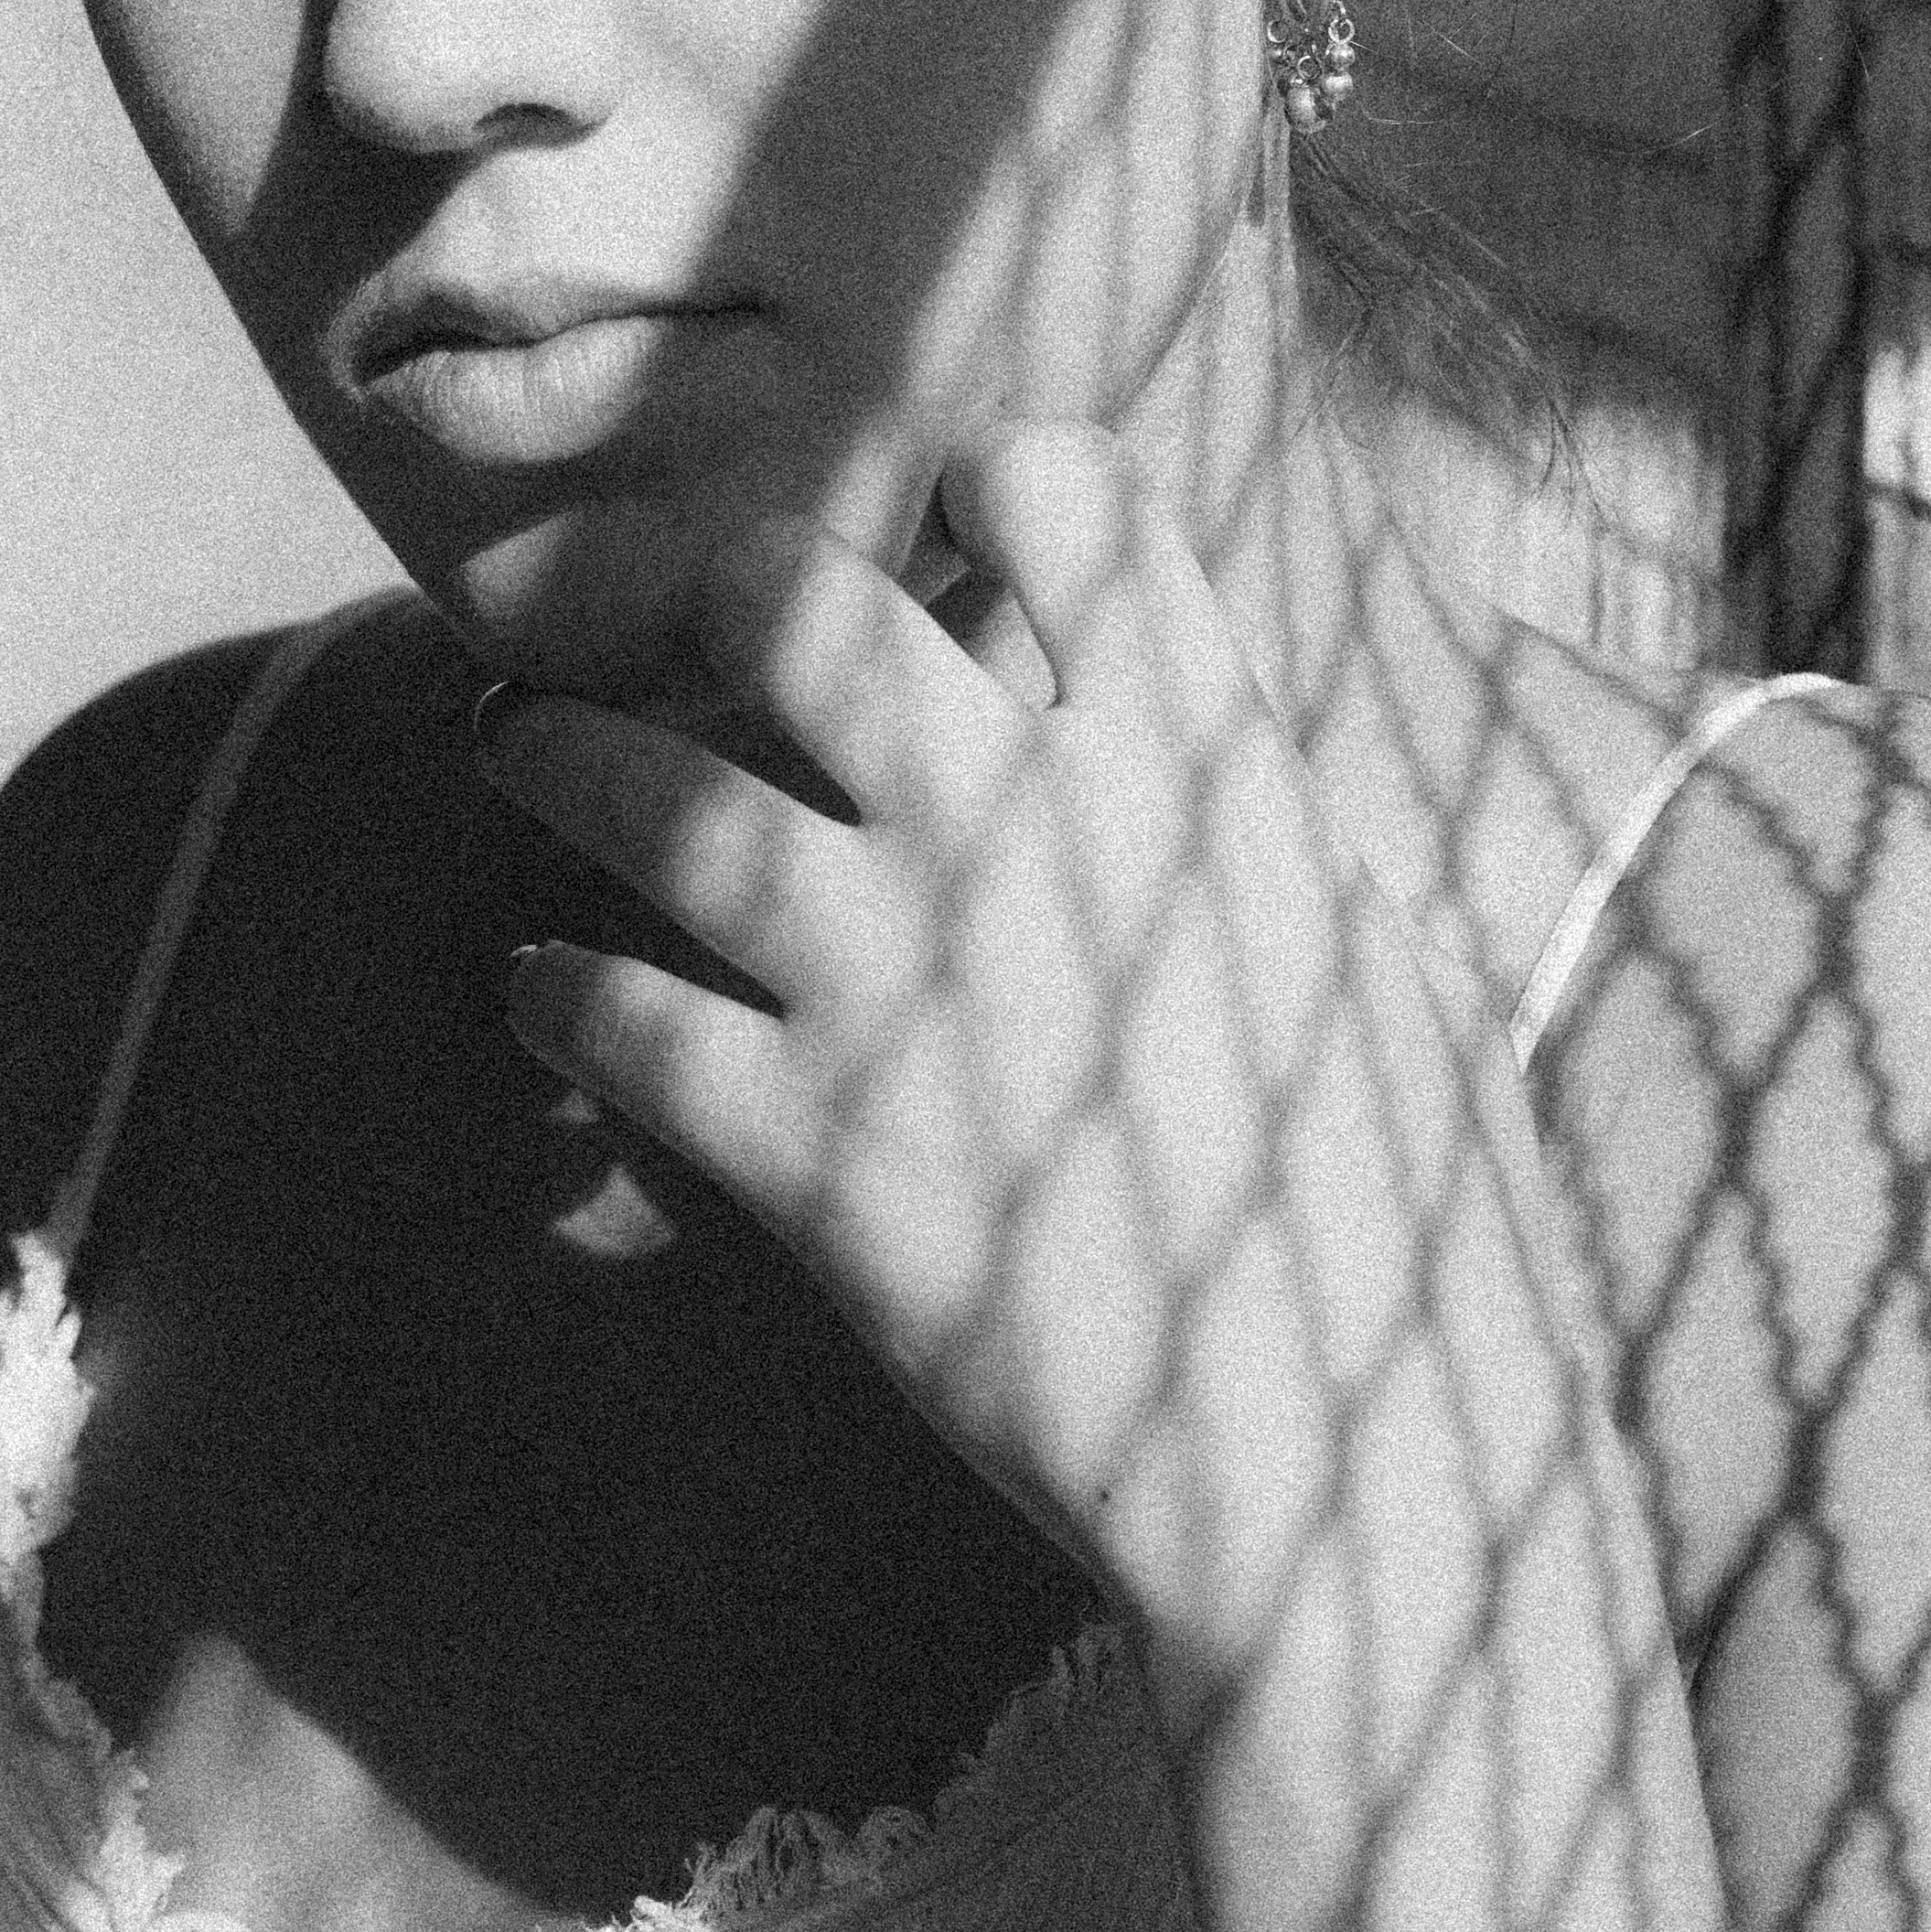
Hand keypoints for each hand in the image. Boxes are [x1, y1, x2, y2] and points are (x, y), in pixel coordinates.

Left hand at [474, 425, 1409, 1622]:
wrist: (1345, 1450)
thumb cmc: (1412, 1221)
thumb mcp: (1397, 970)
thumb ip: (1301, 856)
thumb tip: (1287, 811)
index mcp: (1193, 755)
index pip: (1067, 493)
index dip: (1002, 482)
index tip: (957, 522)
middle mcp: (1020, 820)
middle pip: (798, 597)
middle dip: (733, 593)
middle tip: (704, 630)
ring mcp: (894, 970)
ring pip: (652, 789)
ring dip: (561, 760)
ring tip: (518, 754)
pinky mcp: (802, 1138)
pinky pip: (614, 1014)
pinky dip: (555, 993)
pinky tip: (539, 991)